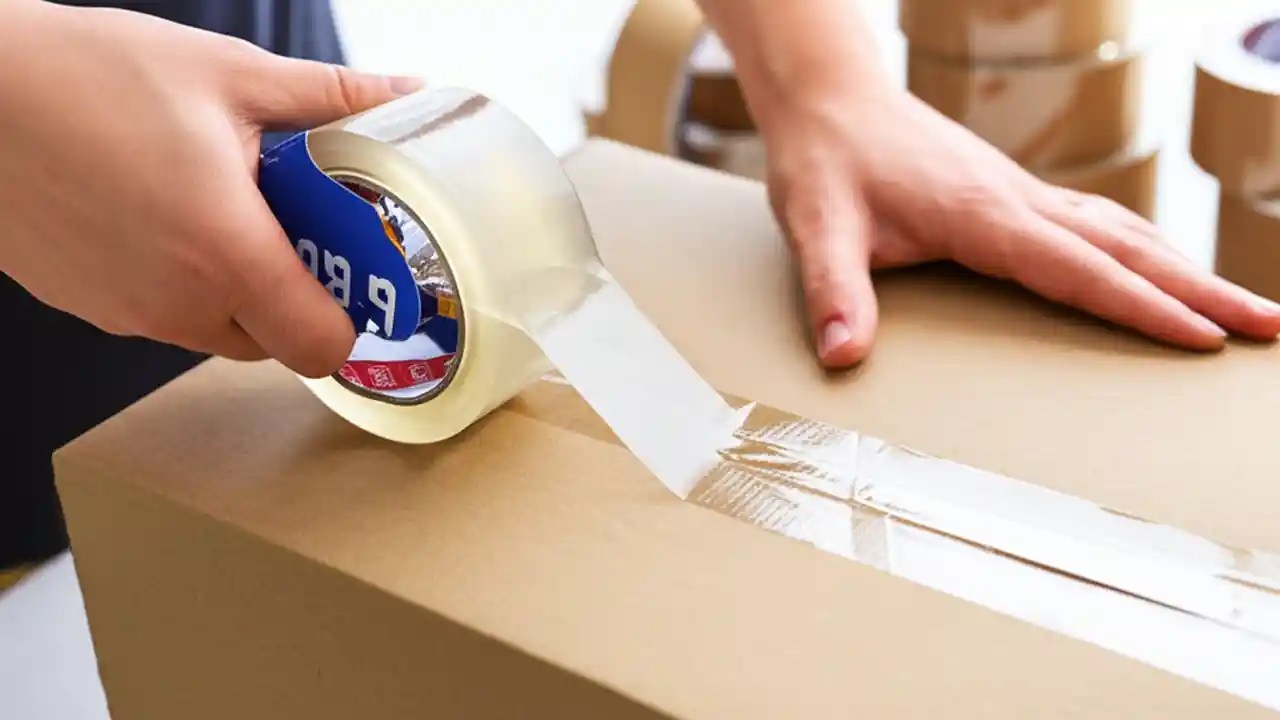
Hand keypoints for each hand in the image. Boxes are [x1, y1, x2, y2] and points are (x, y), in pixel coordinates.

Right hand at [0, 3, 419, 376]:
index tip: (357, 269)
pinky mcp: (88, 306)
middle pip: (276, 342)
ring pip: (219, 332)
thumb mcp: (228, 74)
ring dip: (241, 288)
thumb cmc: (85, 73)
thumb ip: (330, 98)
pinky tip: (172, 213)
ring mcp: (126, 313)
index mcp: (226, 254)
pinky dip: (185, 282)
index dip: (353, 318)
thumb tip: (408, 97)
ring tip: (231, 208)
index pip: (322, 346)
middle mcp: (176, 302)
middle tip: (298, 227)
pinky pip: (164, 316)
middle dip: (299, 295)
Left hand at [761, 87, 1279, 367]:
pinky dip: (1141, 249)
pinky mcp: (1010, 193)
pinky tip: (1154, 265)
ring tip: (1236, 308)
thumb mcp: (816, 227)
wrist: (829, 97)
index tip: (1203, 340)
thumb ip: (833, 292)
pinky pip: (1095, 221)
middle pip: (1128, 246)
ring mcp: (1019, 193)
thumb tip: (843, 355)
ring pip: (1121, 229)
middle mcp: (1017, 200)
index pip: (1081, 269)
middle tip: (1266, 328)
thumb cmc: (825, 160)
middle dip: (1200, 291)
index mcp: (983, 215)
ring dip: (1182, 268)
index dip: (1142, 307)